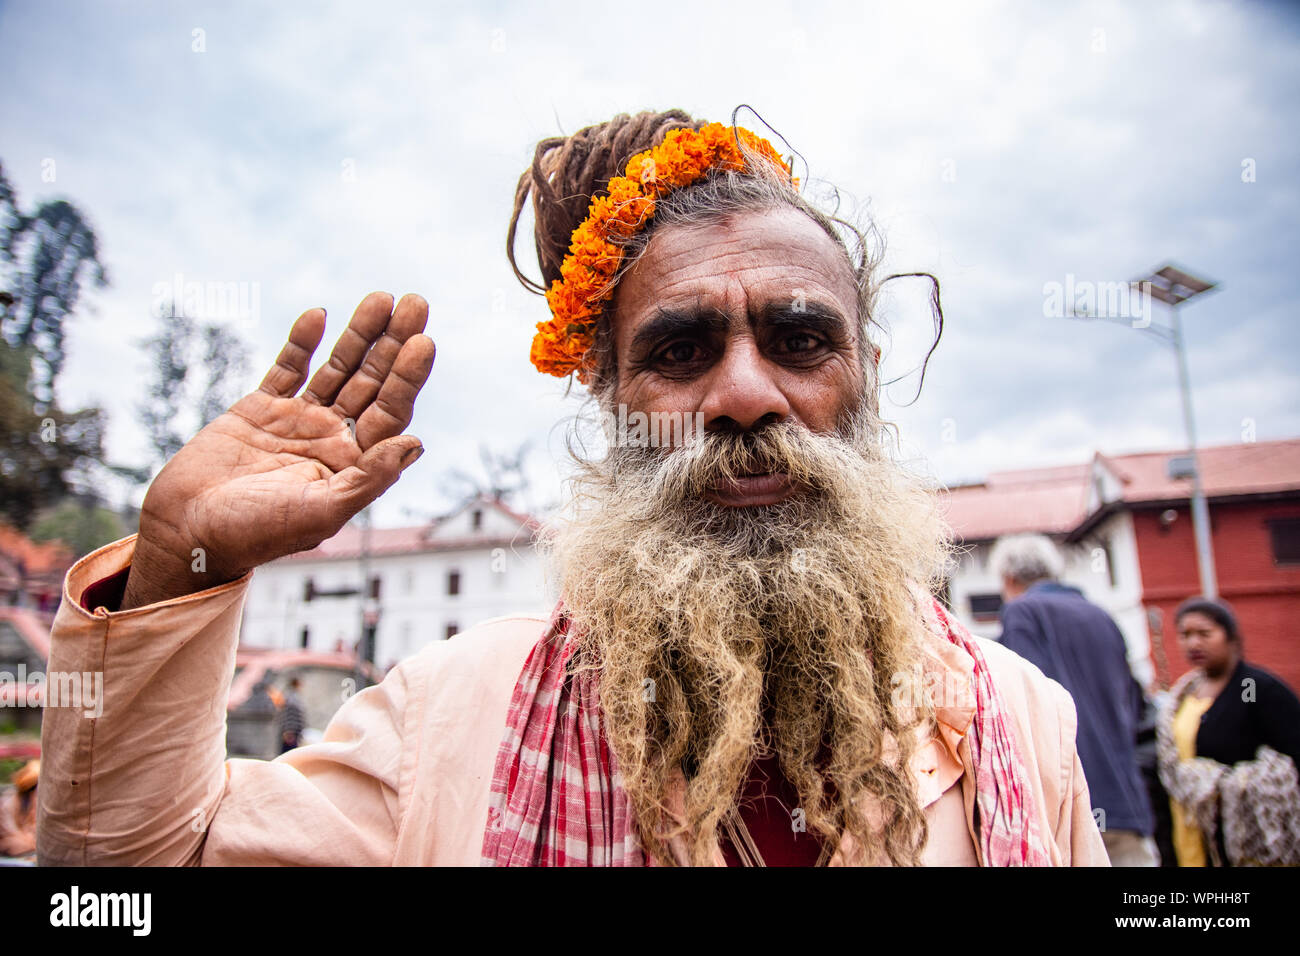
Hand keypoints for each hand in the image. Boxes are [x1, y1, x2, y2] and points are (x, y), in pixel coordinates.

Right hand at [121, 292, 435, 608]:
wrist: (187, 532)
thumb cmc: (255, 535)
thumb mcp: (319, 512)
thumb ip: (368, 479)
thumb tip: (415, 444)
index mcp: (352, 464)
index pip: (390, 412)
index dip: (408, 377)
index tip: (423, 341)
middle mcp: (331, 438)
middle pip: (372, 382)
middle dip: (393, 343)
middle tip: (417, 302)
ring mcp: (297, 421)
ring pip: (336, 368)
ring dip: (359, 334)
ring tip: (382, 298)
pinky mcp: (259, 409)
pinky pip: (286, 368)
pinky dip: (301, 342)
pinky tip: (318, 315)